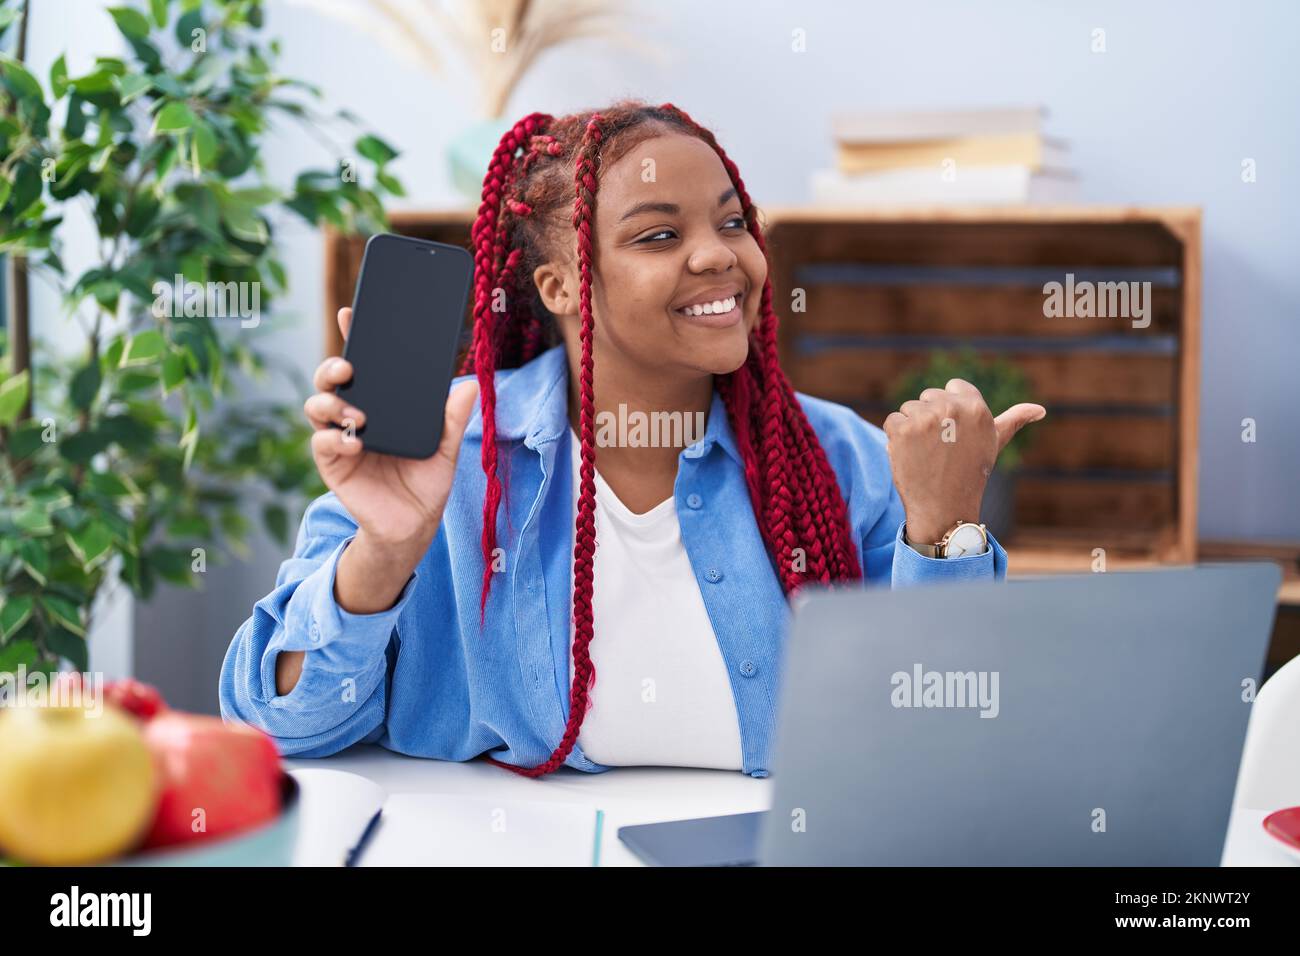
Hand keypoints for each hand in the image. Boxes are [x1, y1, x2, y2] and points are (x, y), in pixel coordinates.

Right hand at [306, 307, 477, 547]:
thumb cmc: (427, 482)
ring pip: (317, 406)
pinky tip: (355, 442)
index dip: (355, 338)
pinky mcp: (333, 464)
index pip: (364, 366)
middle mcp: (355, 414)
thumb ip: (452, 418)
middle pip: (331, 380)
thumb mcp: (446, 447)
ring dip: (332, 403)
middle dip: (333, 367)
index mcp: (381, 404)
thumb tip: (472, 385)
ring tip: (357, 415)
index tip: (352, 315)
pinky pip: (322, 443)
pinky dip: (334, 439)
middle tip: (349, 368)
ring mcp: (340, 437)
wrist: (414, 524)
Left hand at [883, 378, 1044, 543]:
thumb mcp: (994, 443)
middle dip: (930, 419)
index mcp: (976, 407)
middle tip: (941, 448)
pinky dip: (896, 439)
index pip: (952, 386)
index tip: (953, 433)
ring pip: (909, 408)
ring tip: (927, 454)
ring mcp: (926, 418)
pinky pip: (892, 422)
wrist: (945, 507)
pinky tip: (911, 456)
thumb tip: (1040, 409)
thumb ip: (1014, 420)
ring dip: (912, 429)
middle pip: (928, 397)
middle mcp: (952, 408)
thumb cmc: (970, 473)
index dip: (948, 410)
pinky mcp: (903, 429)